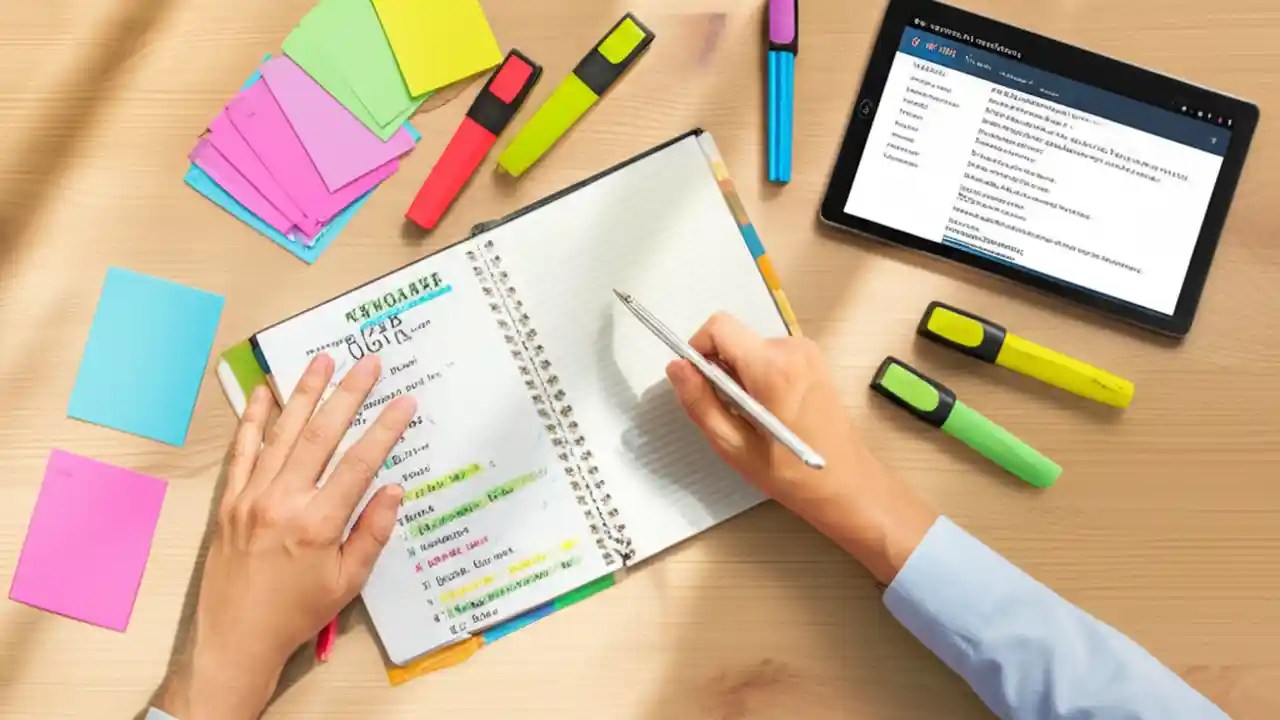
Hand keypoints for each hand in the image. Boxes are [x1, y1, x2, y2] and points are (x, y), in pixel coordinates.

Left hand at [157, 353, 415, 719]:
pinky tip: (263, 393)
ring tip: (322, 361)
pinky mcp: (229, 501)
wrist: (236, 638)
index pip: (359, 463)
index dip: (385, 429)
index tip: (404, 401)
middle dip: (347, 394)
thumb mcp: (348, 581)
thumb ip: (372, 532)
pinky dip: (253, 419)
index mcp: (317, 524)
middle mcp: (282, 501)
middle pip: (321, 435)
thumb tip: (392, 489)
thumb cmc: (298, 613)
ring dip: (304, 394)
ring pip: (282, 433)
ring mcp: (251, 497)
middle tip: (368, 363)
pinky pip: (242, 451)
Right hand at [665, 314, 937, 582]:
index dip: (698, 348)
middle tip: (729, 411)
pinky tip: (769, 410)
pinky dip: (758, 376)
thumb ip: (700, 402)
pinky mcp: (813, 359)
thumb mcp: (733, 445)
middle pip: (734, 339)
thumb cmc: (790, 474)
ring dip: (740, 376)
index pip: (719, 327)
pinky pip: (769, 355)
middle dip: (720, 369)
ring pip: (750, 348)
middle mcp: (792, 349)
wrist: (846, 483)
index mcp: (771, 368)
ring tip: (753, 417)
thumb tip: (676, 367)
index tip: (698, 382)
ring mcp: (807, 351)